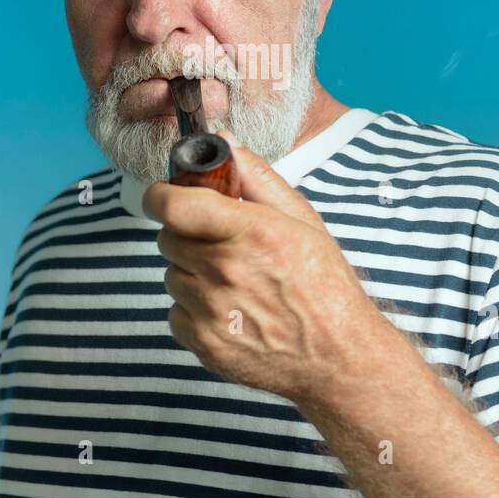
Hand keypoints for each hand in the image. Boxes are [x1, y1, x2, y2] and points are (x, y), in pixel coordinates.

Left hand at [141, 131, 387, 403]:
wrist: (338, 357)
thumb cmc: (325, 285)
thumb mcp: (301, 220)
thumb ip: (258, 178)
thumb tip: (224, 141)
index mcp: (250, 232)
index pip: (172, 205)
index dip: (160, 196)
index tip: (164, 197)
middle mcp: (225, 270)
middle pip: (168, 238)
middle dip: (186, 234)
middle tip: (219, 243)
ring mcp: (212, 311)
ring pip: (171, 275)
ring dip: (191, 273)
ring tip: (233, 281)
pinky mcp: (205, 344)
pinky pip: (176, 313)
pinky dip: (194, 310)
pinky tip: (229, 310)